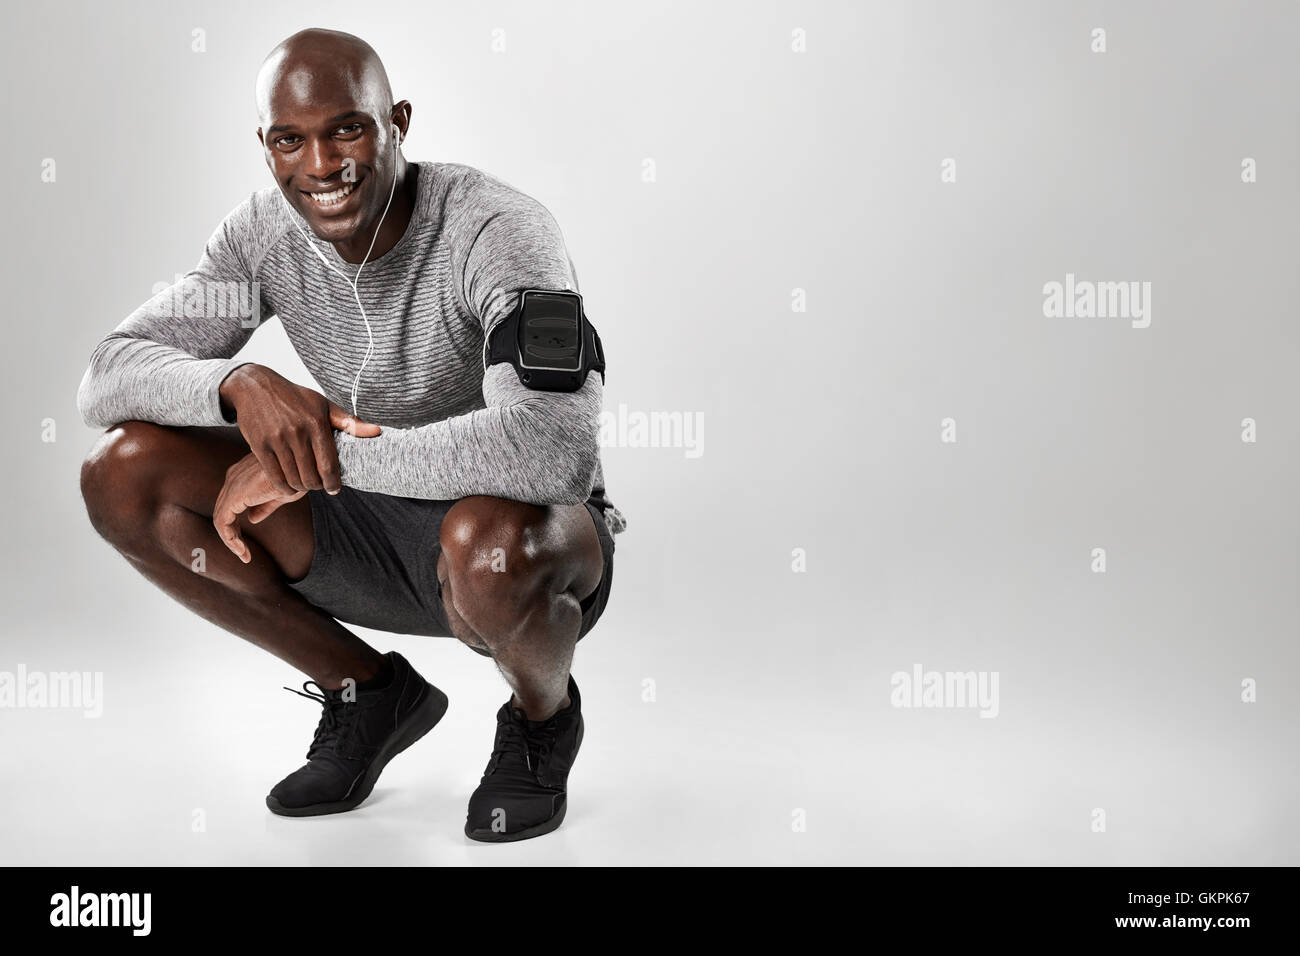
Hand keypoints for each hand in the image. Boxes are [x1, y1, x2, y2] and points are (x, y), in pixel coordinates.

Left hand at [213, 453, 305, 562]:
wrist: (301, 466)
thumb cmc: (297, 475)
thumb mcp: (281, 494)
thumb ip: (264, 506)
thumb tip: (252, 519)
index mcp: (244, 473)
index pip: (232, 502)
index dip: (238, 524)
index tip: (249, 542)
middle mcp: (233, 477)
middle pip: (224, 510)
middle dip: (233, 534)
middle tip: (245, 553)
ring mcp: (231, 484)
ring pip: (221, 518)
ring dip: (231, 540)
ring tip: (244, 555)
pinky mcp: (233, 495)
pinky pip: (222, 522)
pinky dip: (229, 539)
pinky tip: (242, 551)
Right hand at [219, 364, 380, 495]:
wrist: (255, 386)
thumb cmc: (295, 397)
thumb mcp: (323, 404)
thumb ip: (349, 422)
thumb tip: (377, 432)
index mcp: (316, 422)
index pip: (329, 464)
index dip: (333, 482)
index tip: (335, 489)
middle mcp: (297, 432)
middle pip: (311, 477)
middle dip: (317, 486)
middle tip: (319, 485)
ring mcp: (276, 439)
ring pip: (293, 479)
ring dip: (300, 488)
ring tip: (304, 484)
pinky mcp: (259, 446)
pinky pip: (274, 477)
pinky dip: (283, 487)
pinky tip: (289, 485)